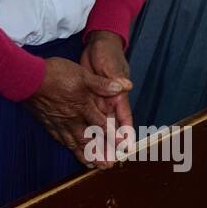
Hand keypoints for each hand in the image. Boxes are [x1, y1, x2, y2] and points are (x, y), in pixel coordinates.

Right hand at [24, 57, 132, 169]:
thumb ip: (103, 84)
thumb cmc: (54, 74)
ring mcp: (58, 123)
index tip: (122, 148)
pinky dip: (67, 146)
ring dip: (83, 155)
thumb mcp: (82, 75)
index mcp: (83, 107)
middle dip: (98, 154)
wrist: (26, 79)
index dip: (114, 138)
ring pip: (73, 143)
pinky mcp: (47, 122)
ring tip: (91, 165)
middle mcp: (72, 119)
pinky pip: (59, 138)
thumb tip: (124, 86)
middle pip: (88, 141)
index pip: (102, 126)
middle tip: (107, 166)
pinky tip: (69, 148)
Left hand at [80, 29, 133, 149]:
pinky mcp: (87, 99)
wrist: (99, 43)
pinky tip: (80, 142)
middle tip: (109, 163)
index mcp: (118, 96)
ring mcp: (99, 101)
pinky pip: (88, 118)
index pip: (123, 118)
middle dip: (110, 146)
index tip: (126, 149)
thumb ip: (114, 79)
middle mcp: (110, 102)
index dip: (125, 134)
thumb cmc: (107, 53)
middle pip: (111, 128)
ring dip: (98, 142)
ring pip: (99, 127)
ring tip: (95, 160)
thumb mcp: (110, 66)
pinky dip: (86, 130)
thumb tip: (126, 87)